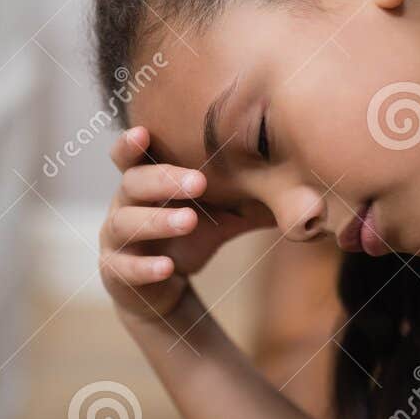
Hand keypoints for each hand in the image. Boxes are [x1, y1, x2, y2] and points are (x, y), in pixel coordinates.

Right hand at [99, 126, 260, 322]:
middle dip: (164, 180)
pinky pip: (125, 268)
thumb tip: (303, 183)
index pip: (130, 157)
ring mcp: (115, 240)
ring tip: (190, 221)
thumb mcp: (222, 214)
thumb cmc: (192, 235)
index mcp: (145, 183)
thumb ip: (250, 197)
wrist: (167, 287)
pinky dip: (146, 267)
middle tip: (199, 182)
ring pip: (127, 224)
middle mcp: (123, 205)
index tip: (145, 131)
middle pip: (133, 184)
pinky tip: (167, 268)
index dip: (131, 144)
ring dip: (159, 221)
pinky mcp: (116, 273)